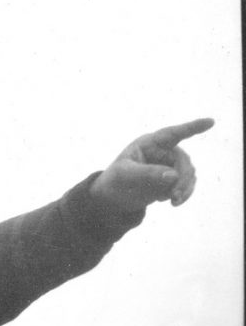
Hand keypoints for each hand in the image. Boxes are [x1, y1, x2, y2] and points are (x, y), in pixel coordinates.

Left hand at [92, 117, 212, 211]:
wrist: (115, 198)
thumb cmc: (115, 180)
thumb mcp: (125, 175)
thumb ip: (147, 173)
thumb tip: (173, 175)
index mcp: (150, 143)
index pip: (173, 133)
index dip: (192, 127)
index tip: (211, 122)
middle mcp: (164, 151)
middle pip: (184, 162)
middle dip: (182, 180)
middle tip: (175, 196)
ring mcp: (170, 165)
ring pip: (189, 174)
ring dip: (184, 189)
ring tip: (174, 202)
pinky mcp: (173, 179)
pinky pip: (187, 184)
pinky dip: (183, 194)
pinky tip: (171, 202)